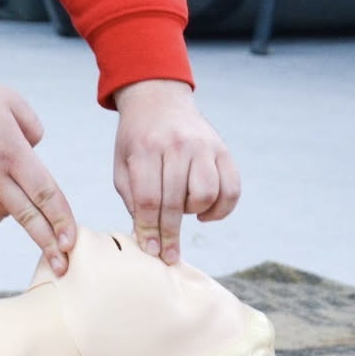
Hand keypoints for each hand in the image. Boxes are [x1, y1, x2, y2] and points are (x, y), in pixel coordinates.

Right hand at [0, 48, 75, 274]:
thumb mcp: (11, 101)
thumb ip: (34, 132)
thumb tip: (36, 156)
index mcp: (11, 152)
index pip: (46, 194)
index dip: (63, 220)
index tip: (72, 242)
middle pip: (28, 219)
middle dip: (49, 245)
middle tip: (63, 267)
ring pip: (3, 214)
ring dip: (13, 207)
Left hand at [112, 79, 239, 264]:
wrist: (158, 100)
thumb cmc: (137, 140)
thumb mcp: (123, 164)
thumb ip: (132, 198)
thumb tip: (146, 236)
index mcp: (146, 149)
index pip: (148, 199)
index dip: (149, 229)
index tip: (151, 251)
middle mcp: (177, 145)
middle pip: (175, 201)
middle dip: (170, 234)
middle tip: (168, 255)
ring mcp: (203, 146)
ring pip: (206, 194)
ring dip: (193, 213)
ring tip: (182, 210)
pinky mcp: (223, 150)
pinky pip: (231, 188)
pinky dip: (221, 208)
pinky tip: (204, 212)